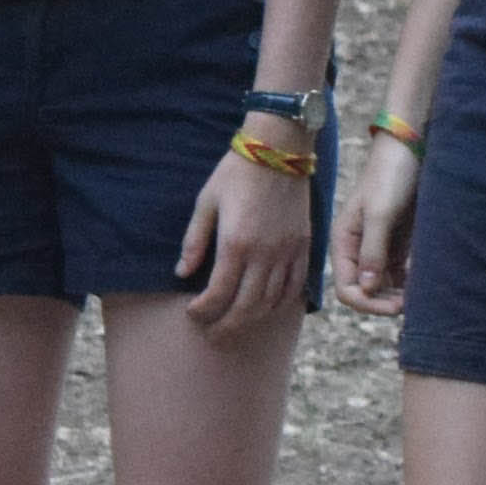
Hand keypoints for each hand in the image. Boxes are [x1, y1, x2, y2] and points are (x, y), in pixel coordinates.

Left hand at [177, 145, 311, 337]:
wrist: (278, 149)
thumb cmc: (236, 173)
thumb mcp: (206, 203)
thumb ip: (194, 241)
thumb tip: (182, 273)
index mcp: (236, 243)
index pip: (218, 294)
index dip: (203, 311)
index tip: (192, 314)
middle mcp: (264, 254)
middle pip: (246, 307)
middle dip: (226, 327)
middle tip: (212, 335)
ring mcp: (287, 252)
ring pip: (271, 302)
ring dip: (252, 320)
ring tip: (236, 326)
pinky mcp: (303, 246)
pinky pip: (295, 286)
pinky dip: (280, 303)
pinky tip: (267, 308)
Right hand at [330, 129, 420, 317]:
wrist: (411, 147)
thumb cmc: (391, 175)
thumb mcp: (380, 213)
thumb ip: (373, 251)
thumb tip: (368, 289)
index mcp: (344, 242)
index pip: (347, 289)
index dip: (369, 304)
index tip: (397, 306)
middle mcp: (358, 248)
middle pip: (366, 292)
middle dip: (386, 303)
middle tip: (413, 303)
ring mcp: (378, 246)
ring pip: (385, 286)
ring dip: (399, 296)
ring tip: (422, 294)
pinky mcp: (398, 242)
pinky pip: (400, 273)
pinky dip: (410, 282)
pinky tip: (425, 282)